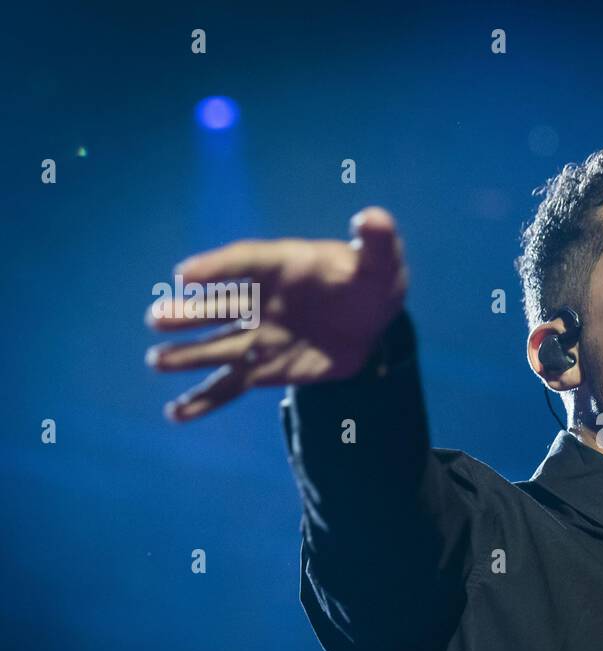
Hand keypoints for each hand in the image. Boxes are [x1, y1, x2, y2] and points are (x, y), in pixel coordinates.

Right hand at [144, 206, 407, 421]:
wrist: (371, 317)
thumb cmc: (369, 278)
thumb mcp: (381, 258)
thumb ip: (377, 239)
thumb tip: (373, 219)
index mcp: (282, 265)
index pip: (245, 263)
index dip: (216, 268)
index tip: (186, 276)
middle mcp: (262, 300)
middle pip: (221, 307)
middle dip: (190, 313)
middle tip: (157, 318)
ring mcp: (261, 335)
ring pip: (219, 347)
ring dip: (188, 355)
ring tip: (156, 361)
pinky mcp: (266, 368)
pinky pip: (231, 385)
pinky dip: (204, 400)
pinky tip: (176, 414)